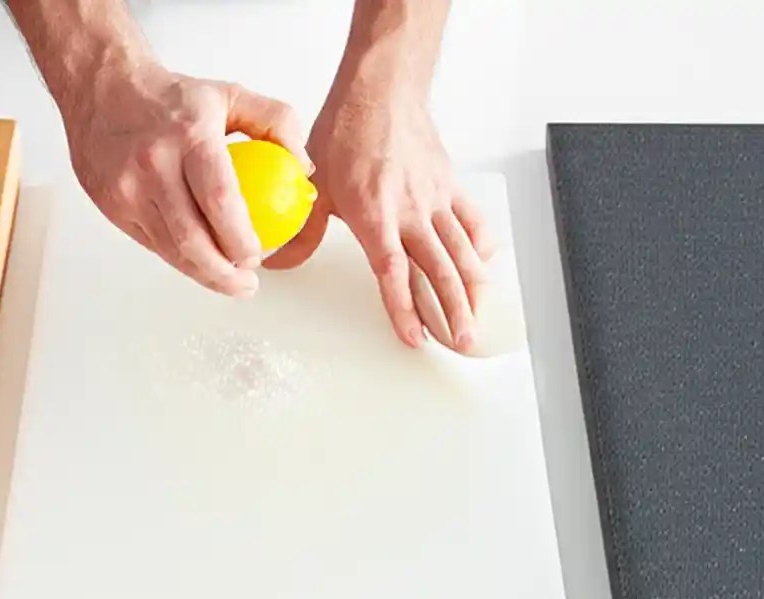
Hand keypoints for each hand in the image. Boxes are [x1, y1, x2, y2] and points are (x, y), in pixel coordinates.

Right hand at [60, 62, 311, 297]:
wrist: (102, 89)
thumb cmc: (174, 98)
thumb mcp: (231, 95)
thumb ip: (276, 123)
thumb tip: (304, 168)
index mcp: (190, 136)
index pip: (219, 198)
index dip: (240, 237)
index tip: (258, 256)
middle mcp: (154, 163)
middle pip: (191, 237)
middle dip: (223, 273)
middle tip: (247, 283)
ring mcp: (127, 188)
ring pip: (169, 249)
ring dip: (202, 274)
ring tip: (229, 281)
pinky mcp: (111, 204)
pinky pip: (151, 243)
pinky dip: (179, 258)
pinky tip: (200, 262)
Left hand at [263, 84, 490, 350]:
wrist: (381, 90)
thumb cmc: (347, 130)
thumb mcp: (314, 185)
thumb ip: (302, 230)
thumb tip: (281, 261)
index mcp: (376, 215)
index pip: (394, 272)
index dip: (405, 308)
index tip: (415, 337)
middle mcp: (411, 211)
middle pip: (439, 270)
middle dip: (453, 311)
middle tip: (461, 342)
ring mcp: (435, 200)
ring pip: (462, 252)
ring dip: (472, 290)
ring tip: (478, 321)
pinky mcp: (450, 186)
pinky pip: (473, 222)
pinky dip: (481, 248)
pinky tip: (482, 268)